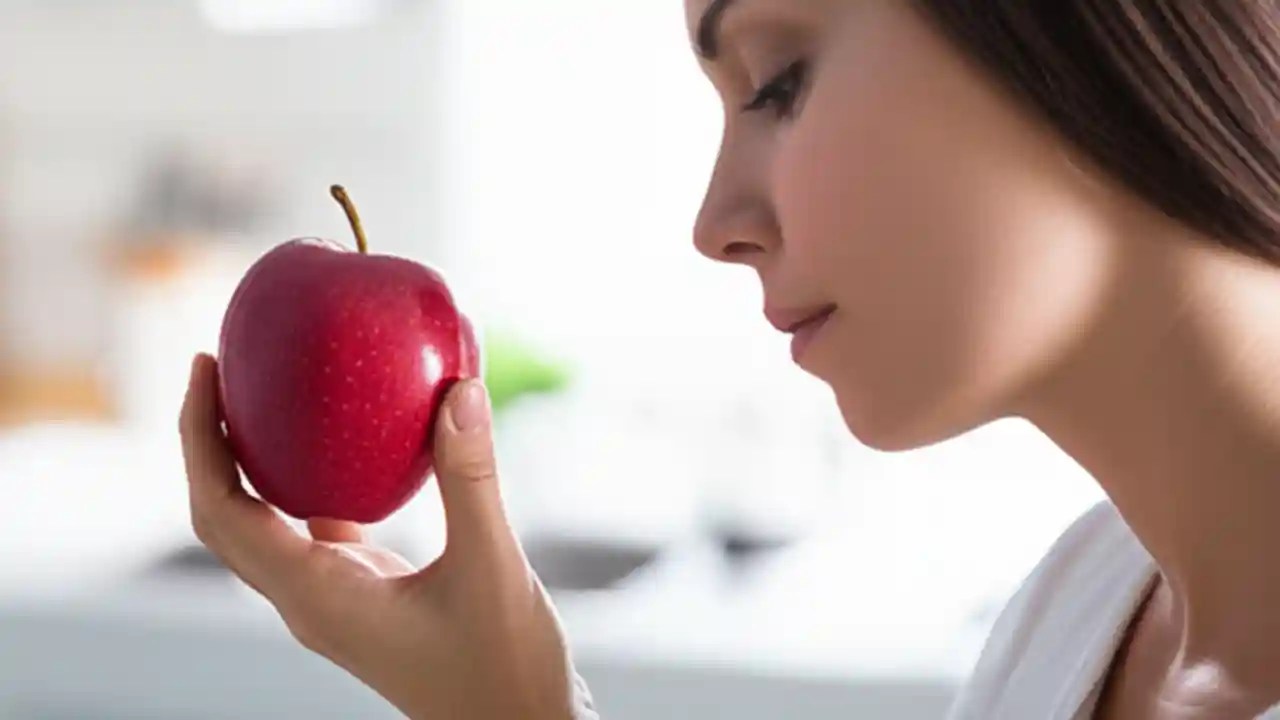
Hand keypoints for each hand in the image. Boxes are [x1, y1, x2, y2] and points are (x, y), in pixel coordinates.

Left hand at [179, 353, 592, 718]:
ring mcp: (332, 600)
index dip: (200, 441)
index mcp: (317, 598)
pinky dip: (309, 480)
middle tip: (219, 366)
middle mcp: (309, 600)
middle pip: (225, 516)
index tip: (204, 371)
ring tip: (264, 393)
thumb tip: (460, 390)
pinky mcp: (361, 595)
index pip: (223, 513)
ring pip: (262, 524)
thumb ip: (470, 480)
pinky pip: (314, 528)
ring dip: (249, 461)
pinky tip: (343, 441)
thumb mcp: (493, 568)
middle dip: (210, 442)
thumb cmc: (504, 667)